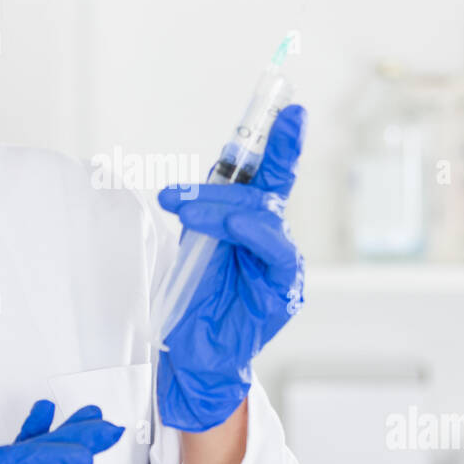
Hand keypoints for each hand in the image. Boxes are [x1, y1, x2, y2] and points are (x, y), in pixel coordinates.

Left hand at [155, 104, 305, 431]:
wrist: (194, 356)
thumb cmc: (196, 302)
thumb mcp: (194, 247)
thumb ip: (204, 215)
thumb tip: (189, 191)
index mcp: (254, 224)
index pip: (271, 175)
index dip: (281, 141)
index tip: (289, 107)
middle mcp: (273, 239)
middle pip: (260, 194)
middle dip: (216, 188)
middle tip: (174, 196)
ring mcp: (282, 264)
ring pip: (262, 217)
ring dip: (220, 209)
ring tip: (185, 214)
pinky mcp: (284, 291)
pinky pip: (276, 252)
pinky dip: (254, 234)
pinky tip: (234, 227)